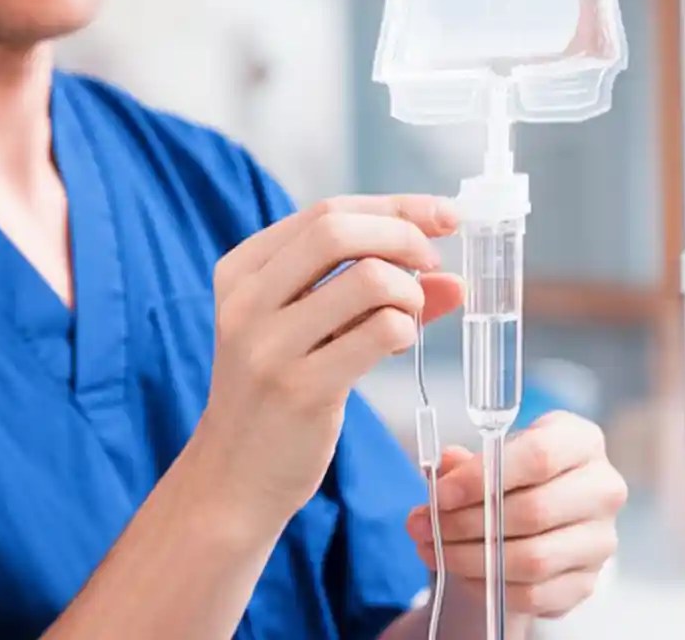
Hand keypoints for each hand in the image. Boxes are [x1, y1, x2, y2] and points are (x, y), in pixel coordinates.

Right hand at [187, 195, 463, 536]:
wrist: (233, 477)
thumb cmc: (274, 398)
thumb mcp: (306, 332)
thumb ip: (367, 296)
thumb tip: (451, 276)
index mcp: (239, 272)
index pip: (325, 212)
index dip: (394, 207)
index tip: (443, 217)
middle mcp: (246, 301)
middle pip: (338, 230)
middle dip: (404, 236)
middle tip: (431, 264)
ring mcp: (268, 345)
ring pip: (369, 279)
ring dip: (410, 293)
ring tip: (408, 318)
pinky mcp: (300, 388)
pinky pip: (380, 332)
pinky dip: (406, 331)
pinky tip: (396, 348)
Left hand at [406, 412, 628, 618]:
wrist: (527, 520)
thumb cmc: (506, 479)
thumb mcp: (484, 458)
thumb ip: (462, 464)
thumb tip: (443, 470)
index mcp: (579, 442)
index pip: (539, 455)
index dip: (482, 477)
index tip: (440, 494)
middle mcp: (601, 488)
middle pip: (534, 511)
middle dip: (466, 522)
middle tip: (424, 526)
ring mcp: (600, 539)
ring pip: (533, 558)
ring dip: (471, 557)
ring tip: (433, 549)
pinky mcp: (586, 581)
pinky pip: (534, 593)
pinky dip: (489, 585)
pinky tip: (461, 572)